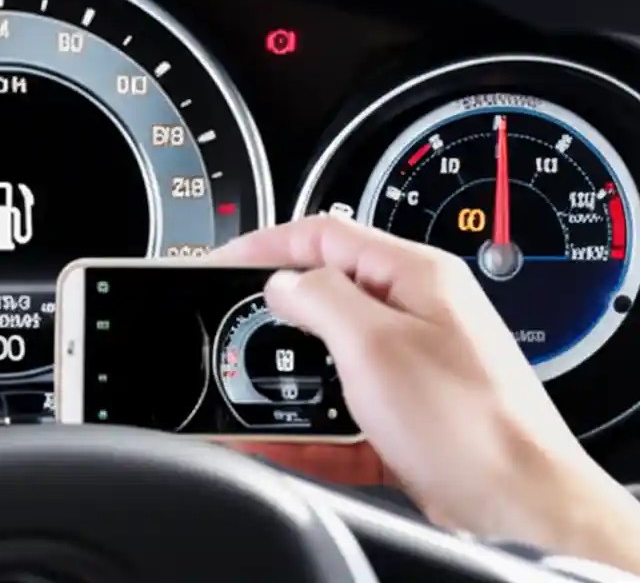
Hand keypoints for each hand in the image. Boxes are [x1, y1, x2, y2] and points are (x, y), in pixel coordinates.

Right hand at [213, 215, 639, 572]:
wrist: (521, 508)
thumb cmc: (469, 423)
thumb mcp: (375, 345)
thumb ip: (321, 300)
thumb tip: (282, 282)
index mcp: (415, 278)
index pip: (326, 236)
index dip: (267, 245)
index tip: (223, 264)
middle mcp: (418, 316)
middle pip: (325, 300)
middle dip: (273, 321)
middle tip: (231, 334)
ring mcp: (413, 369)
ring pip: (329, 362)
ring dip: (288, 381)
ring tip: (251, 395)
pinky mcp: (407, 420)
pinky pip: (342, 415)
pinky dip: (309, 430)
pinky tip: (282, 443)